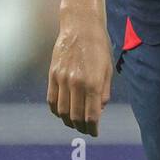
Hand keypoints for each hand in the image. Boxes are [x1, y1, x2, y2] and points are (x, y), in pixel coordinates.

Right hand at [47, 17, 113, 135]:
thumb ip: (103, 92)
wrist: (80, 26)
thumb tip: (99, 111)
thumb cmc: (99, 47)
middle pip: (75, 117)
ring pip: (62, 111)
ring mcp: (62, 79)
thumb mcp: (108, 70)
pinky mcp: (52, 74)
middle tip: (85, 129)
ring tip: (74, 122)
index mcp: (93, 83)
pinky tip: (62, 112)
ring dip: (68, 121)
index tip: (95, 132)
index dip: (93, 128)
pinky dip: (56, 110)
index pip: (91, 115)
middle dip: (81, 127)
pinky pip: (51, 99)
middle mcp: (76, 83)